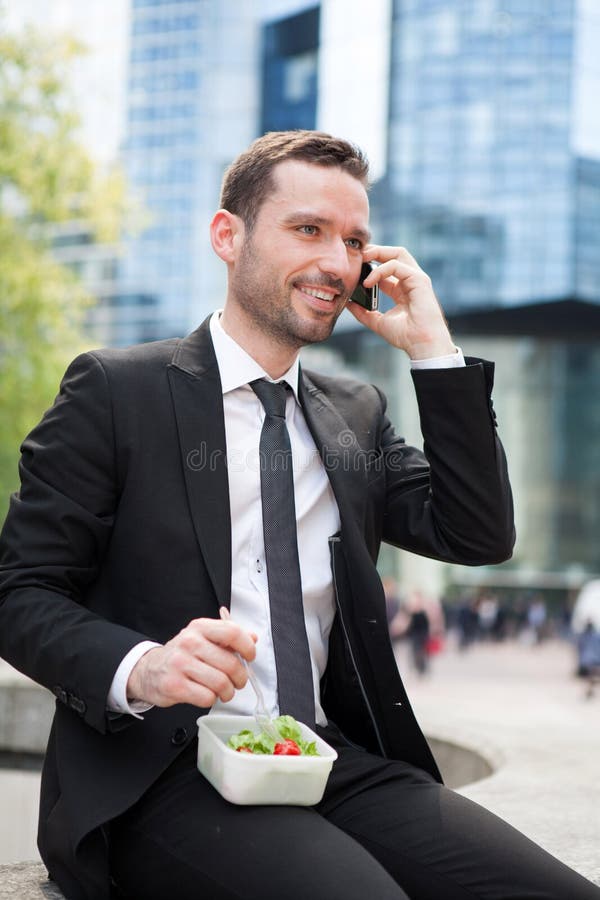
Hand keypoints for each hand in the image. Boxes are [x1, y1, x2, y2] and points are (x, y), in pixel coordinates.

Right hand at [126, 616, 256, 707]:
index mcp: (200, 628)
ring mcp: (180, 664)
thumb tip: (253, 638)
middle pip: (230, 663)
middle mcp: (190, 643)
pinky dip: (212, 699)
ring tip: (225, 691)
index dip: (247, 647)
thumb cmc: (182, 655)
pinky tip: (207, 695)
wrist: (148, 669)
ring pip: (221, 683)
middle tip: (238, 682)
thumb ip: (228, 638)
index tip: (250, 657)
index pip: (232, 632)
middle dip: (240, 678)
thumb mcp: (203, 638)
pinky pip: (206, 697)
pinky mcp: (174, 685)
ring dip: (228, 692)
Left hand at [346, 245, 456, 359]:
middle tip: (357, 255)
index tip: (353, 266)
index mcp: (401, 289)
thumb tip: (347, 304)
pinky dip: (380, 271)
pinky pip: (397, 265)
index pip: (386, 268)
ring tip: (361, 259)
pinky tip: (368, 282)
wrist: (422, 345)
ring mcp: (416, 279)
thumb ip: (363, 313)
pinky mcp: (419, 280)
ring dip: (378, 252)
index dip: (369, 264)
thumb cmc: (406, 336)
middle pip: (393, 254)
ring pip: (398, 253)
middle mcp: (410, 281)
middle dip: (375, 251)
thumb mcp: (378, 322)